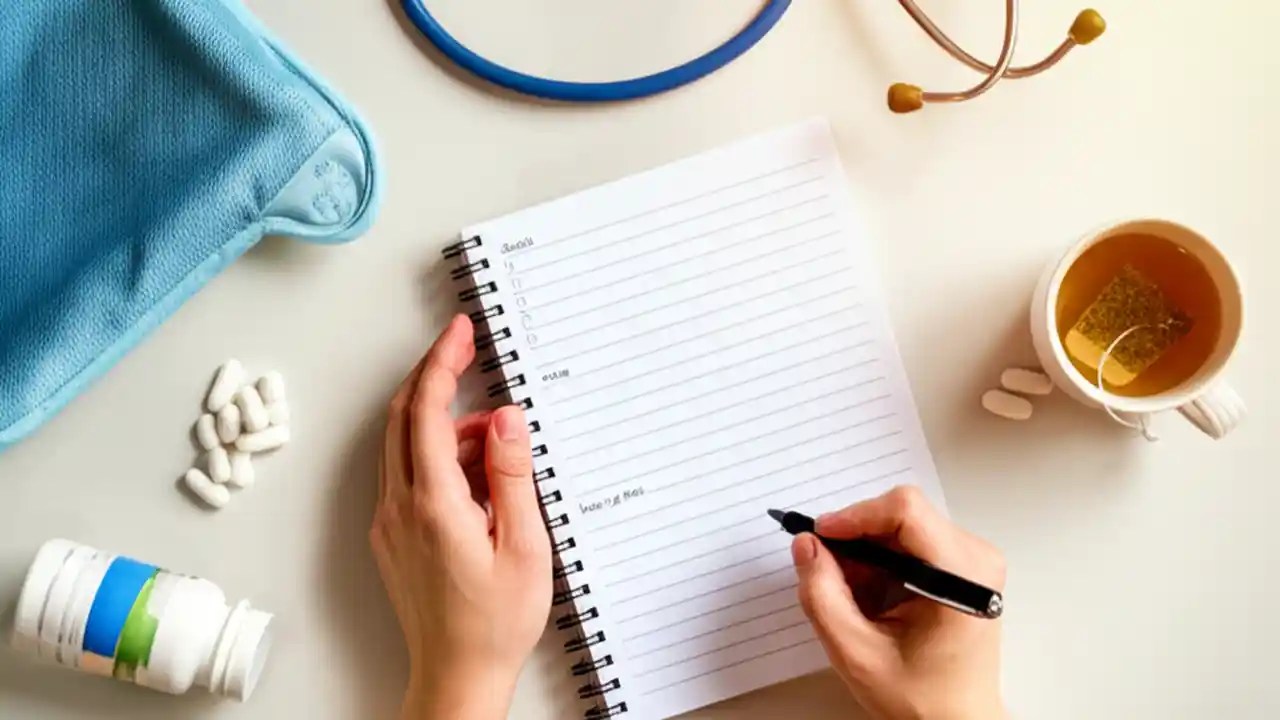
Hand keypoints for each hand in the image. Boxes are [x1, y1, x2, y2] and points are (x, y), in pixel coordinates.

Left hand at [370, 314, 551, 719]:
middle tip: (465, 348)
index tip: (460, 332)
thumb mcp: (524, 545)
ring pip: (403, 445)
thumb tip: (506, 418)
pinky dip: (436, 453)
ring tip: (496, 437)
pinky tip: (475, 470)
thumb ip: (512, 475)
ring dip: (441, 421)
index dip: (442, 363)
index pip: (428, 412)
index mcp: (434, 505)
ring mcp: (390, 522)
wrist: (457, 675)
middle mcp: (401, 508)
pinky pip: (406, 474)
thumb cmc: (496, 622)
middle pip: (403, 417)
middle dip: (432, 374)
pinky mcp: (392, 536)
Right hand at [792, 486, 1005, 719]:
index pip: (906, 510)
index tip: (821, 537)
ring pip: (903, 524)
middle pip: (903, 514)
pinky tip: (871, 594)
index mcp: (962, 577)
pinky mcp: (962, 566)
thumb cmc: (919, 697)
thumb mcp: (856, 653)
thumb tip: (805, 546)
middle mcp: (976, 559)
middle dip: (857, 537)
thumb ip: (823, 596)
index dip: (856, 515)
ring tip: (851, 593)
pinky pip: (912, 540)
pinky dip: (881, 559)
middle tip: (827, 570)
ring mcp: (973, 560)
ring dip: (867, 551)